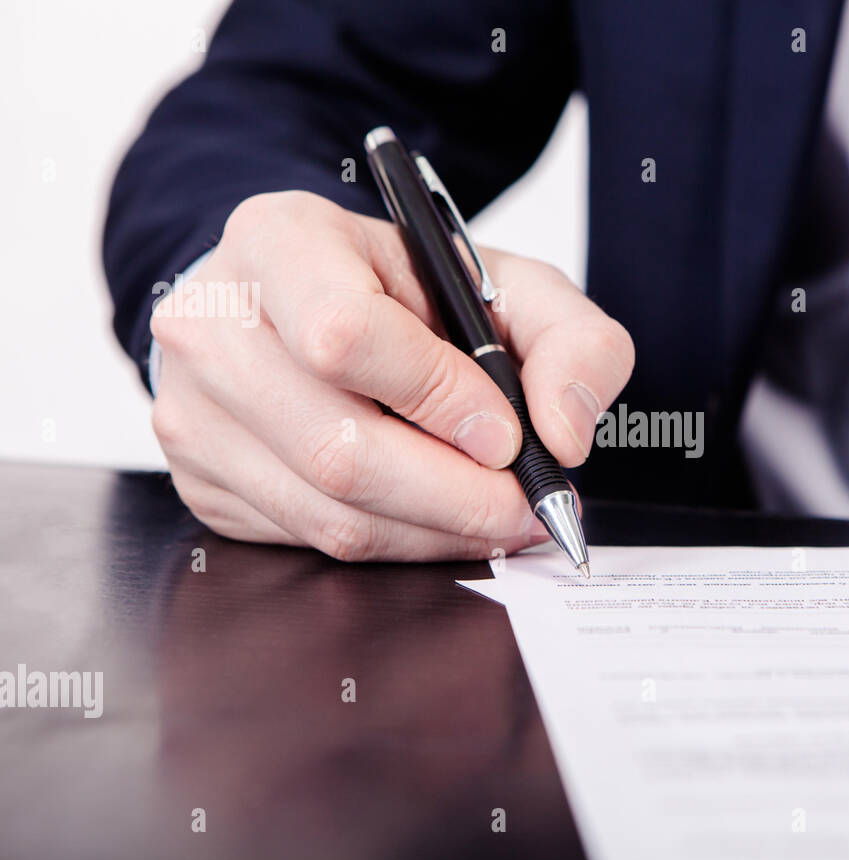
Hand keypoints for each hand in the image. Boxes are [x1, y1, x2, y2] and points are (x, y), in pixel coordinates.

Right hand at [148, 191, 633, 560]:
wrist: (309, 306)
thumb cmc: (408, 292)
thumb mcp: (510, 284)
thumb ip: (573, 341)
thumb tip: (563, 435)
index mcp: (279, 242)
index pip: (347, 336)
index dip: (440, 398)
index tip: (507, 434)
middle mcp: (212, 324)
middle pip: (338, 448)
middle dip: (457, 495)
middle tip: (525, 505)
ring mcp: (191, 410)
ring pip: (329, 511)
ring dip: (435, 531)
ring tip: (497, 515)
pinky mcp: (200, 481)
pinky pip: (311, 540)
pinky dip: (397, 544)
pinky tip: (440, 520)